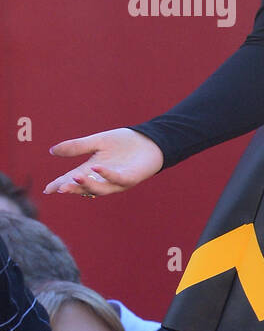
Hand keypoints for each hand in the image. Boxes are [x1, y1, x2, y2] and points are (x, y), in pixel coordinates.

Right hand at [44, 128, 163, 197]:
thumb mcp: (97, 142)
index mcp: (92, 169)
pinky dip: (107, 174)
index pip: (73, 179)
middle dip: (72, 188)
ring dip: (87, 184)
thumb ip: (77, 147)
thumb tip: (52, 151)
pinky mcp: (131, 178)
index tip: (48, 189)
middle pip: (85, 187)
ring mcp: (118, 180)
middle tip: (60, 188)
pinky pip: (118, 179)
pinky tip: (96, 167)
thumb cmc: (124, 143)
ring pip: (101, 188)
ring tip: (74, 178)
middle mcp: (104, 178)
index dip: (60, 184)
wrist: (149, 141)